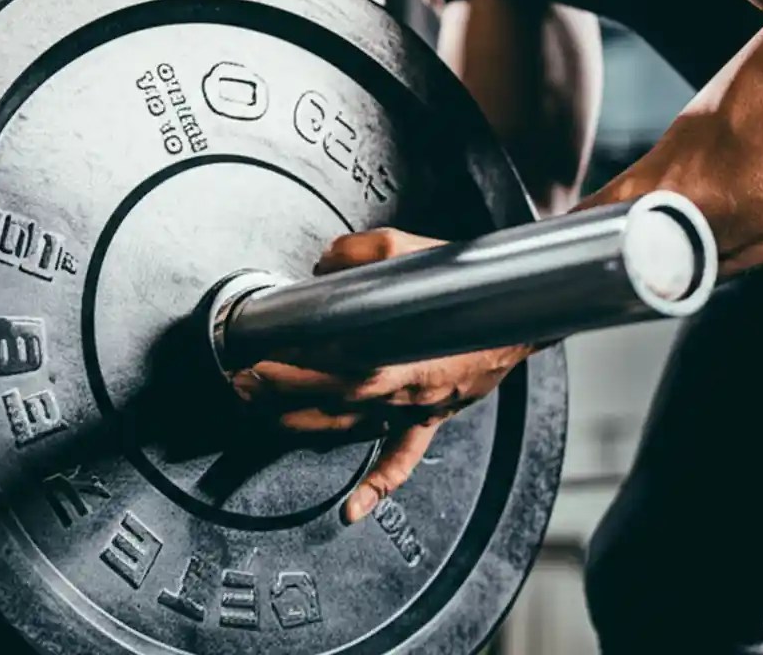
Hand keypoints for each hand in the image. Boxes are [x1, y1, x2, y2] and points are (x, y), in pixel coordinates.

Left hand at [231, 228, 532, 523]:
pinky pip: (401, 459)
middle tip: (242, 383)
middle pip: (333, 400)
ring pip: (352, 427)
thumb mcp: (418, 253)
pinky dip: (377, 486)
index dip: (296, 371)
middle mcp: (405, 390)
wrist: (519, 319)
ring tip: (262, 415)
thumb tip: (327, 261)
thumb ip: (368, 252)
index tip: (260, 359)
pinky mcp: (426, 418)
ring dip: (303, 425)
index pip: (338, 370)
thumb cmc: (473, 290)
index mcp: (404, 356)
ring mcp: (414, 409)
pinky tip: (352, 510)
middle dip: (282, 394)